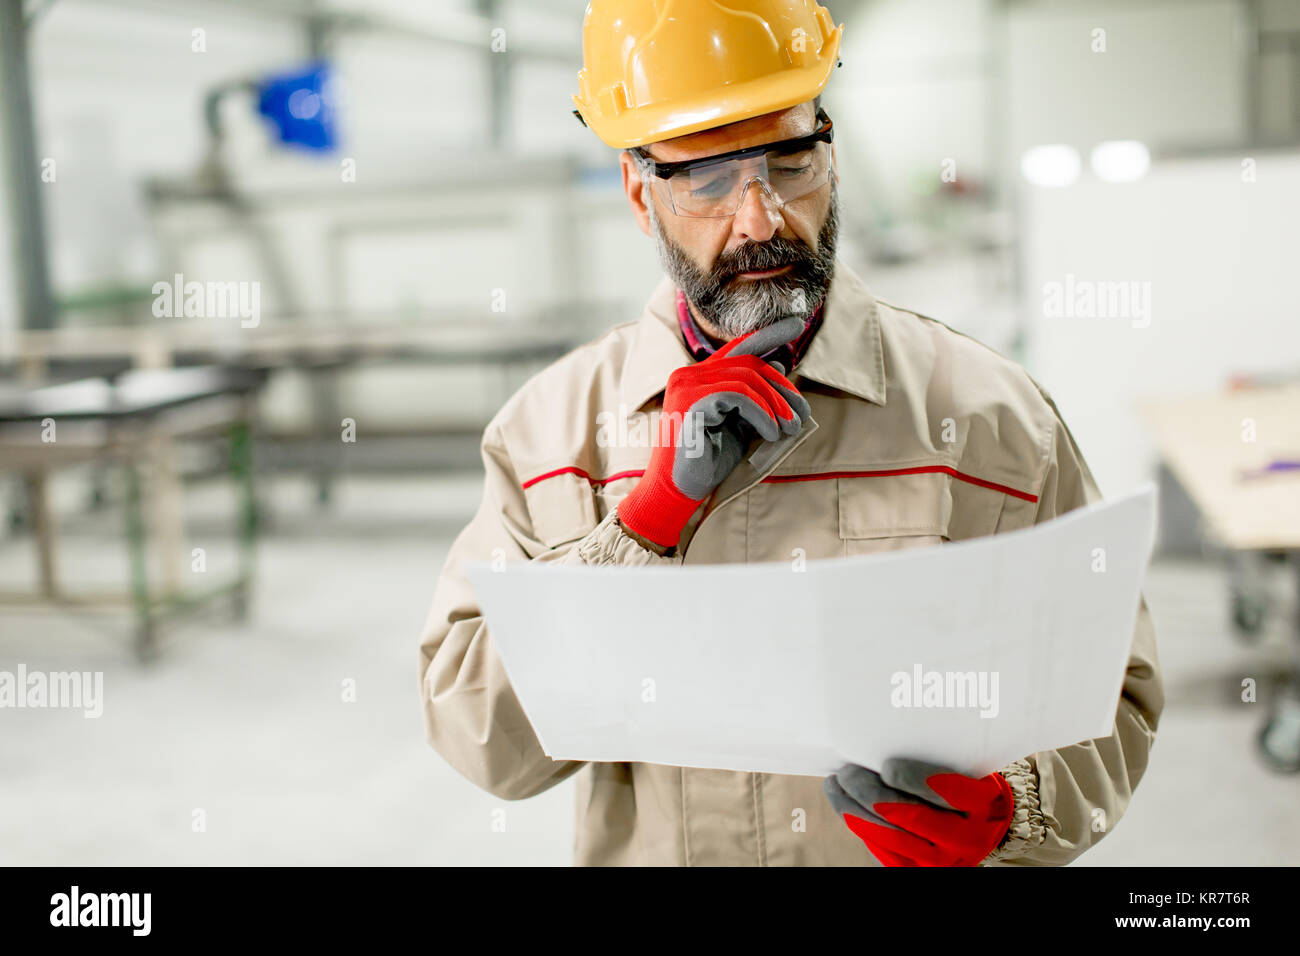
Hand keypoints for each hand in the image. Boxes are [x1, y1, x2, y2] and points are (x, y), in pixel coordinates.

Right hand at [616, 316, 810, 549]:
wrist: (681, 490)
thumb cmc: (709, 460)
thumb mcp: (742, 424)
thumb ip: (757, 396)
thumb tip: (780, 362)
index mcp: (700, 377)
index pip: (738, 347)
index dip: (768, 334)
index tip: (797, 323)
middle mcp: (690, 375)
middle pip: (749, 362)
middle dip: (782, 387)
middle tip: (801, 414)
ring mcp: (687, 386)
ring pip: (747, 377)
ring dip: (776, 404)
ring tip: (789, 428)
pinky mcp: (691, 403)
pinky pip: (738, 395)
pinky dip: (762, 413)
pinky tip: (771, 434)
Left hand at [824, 758, 1013, 866]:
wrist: (982, 827)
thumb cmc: (965, 783)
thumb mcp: (966, 767)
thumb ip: (935, 758)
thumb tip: (880, 742)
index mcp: (982, 804)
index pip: (949, 792)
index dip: (914, 780)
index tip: (887, 766)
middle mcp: (966, 837)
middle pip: (910, 816)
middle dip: (870, 792)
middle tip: (848, 771)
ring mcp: (943, 860)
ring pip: (890, 836)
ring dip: (854, 809)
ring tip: (836, 785)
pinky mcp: (919, 871)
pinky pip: (883, 852)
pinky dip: (861, 827)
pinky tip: (845, 807)